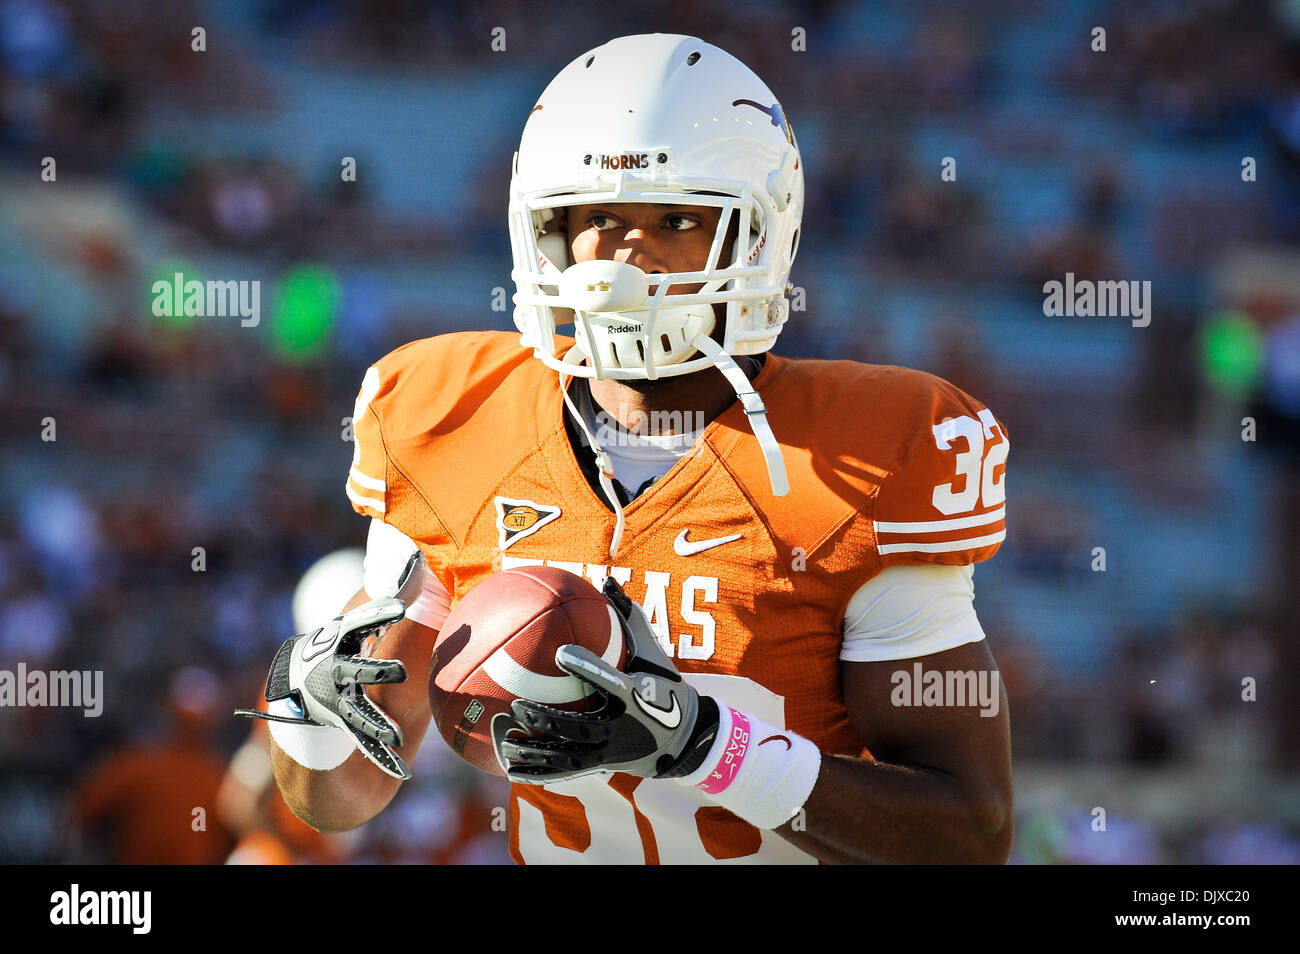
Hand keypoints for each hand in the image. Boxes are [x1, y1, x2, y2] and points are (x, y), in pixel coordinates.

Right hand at [236, 551, 427, 780]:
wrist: (295, 686)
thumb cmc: (338, 645)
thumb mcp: (356, 622)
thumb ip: (390, 591)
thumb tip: (420, 557)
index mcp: (339, 640)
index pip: (360, 623)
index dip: (377, 614)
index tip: (399, 607)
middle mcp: (334, 672)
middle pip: (356, 671)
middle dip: (375, 672)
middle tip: (400, 673)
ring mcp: (337, 702)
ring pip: (359, 714)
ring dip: (377, 725)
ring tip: (396, 735)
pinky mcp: (346, 724)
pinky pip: (366, 743)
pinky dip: (383, 758)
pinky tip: (403, 771)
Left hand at [491, 578, 719, 783]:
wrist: (685, 737)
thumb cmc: (663, 685)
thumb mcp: (652, 652)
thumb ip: (628, 617)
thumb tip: (606, 579)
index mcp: (635, 697)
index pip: (609, 681)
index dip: (586, 668)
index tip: (560, 653)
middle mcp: (622, 729)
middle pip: (580, 729)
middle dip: (548, 721)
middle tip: (518, 706)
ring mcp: (611, 753)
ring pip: (569, 757)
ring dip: (536, 753)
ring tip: (505, 744)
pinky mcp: (602, 768)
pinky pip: (566, 772)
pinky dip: (539, 773)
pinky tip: (509, 770)